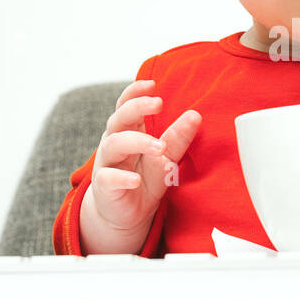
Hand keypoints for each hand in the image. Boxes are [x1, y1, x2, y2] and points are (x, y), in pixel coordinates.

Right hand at [88, 79, 201, 235]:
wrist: (126, 214)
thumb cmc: (144, 179)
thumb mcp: (165, 158)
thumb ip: (177, 138)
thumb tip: (195, 115)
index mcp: (129, 131)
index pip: (126, 105)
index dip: (135, 92)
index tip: (153, 84)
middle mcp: (114, 142)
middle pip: (118, 118)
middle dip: (137, 108)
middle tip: (159, 103)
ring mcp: (107, 163)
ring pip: (114, 144)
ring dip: (137, 142)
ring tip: (160, 147)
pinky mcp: (104, 186)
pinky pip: (108, 178)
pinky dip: (121, 178)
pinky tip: (135, 180)